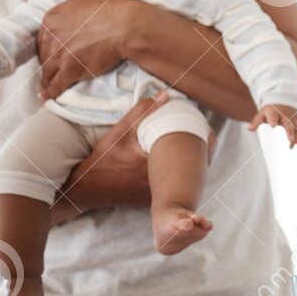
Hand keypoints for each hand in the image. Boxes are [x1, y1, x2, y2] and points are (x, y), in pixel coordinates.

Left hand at [37, 0, 133, 101]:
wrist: (125, 26)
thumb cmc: (112, 12)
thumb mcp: (84, 4)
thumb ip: (71, 15)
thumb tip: (73, 23)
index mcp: (52, 18)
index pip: (44, 37)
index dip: (48, 47)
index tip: (52, 53)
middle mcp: (51, 35)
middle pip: (44, 53)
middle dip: (48, 62)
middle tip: (52, 70)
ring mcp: (59, 54)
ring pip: (48, 70)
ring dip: (46, 80)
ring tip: (45, 87)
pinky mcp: (69, 69)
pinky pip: (56, 83)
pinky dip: (51, 91)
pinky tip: (48, 96)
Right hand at [56, 92, 216, 218]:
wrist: (87, 188)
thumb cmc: (104, 159)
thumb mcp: (120, 132)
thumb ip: (143, 112)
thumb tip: (165, 95)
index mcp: (157, 165)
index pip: (190, 153)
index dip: (204, 143)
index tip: (209, 133)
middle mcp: (162, 184)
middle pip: (192, 169)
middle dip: (200, 153)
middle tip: (207, 138)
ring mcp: (159, 194)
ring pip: (184, 180)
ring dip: (190, 166)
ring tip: (195, 149)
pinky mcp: (154, 201)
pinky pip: (173, 187)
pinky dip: (178, 177)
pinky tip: (178, 165)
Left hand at [250, 103, 296, 145]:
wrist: (283, 100)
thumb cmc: (271, 110)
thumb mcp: (262, 114)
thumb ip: (256, 122)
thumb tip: (249, 129)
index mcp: (274, 112)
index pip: (273, 116)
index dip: (273, 120)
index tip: (272, 126)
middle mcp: (285, 114)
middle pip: (289, 123)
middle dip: (291, 132)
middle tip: (291, 141)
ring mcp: (293, 116)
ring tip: (296, 145)